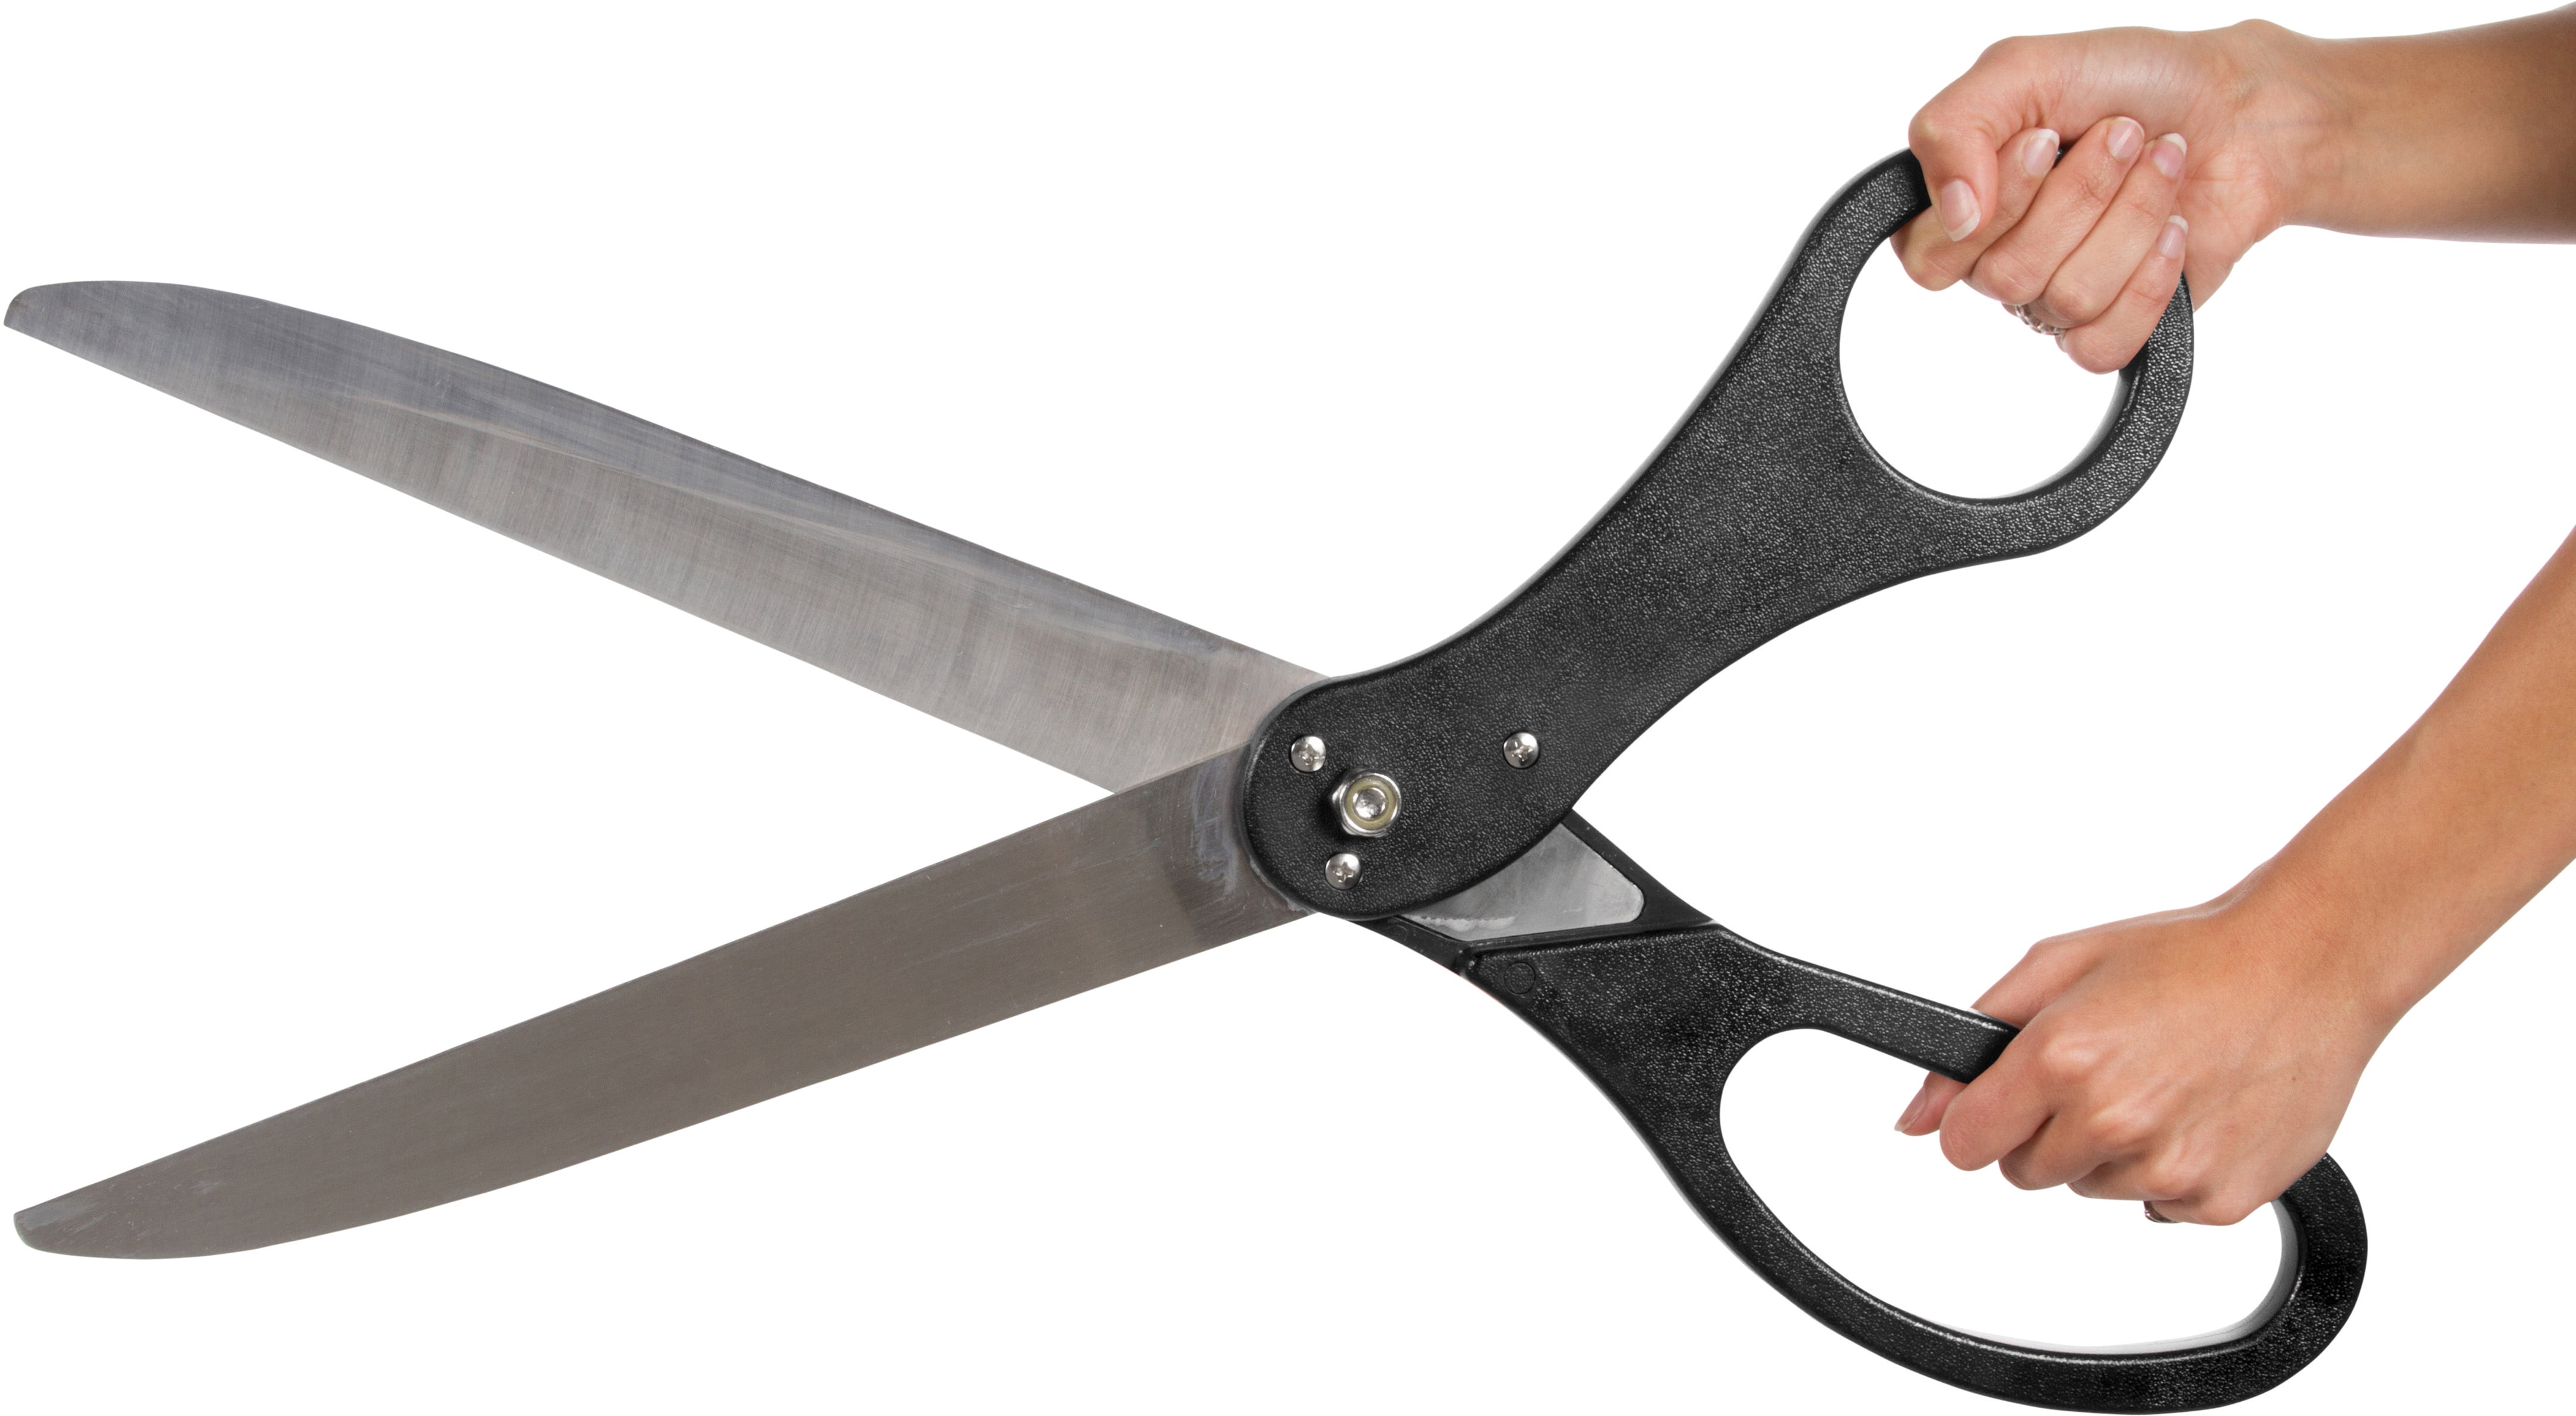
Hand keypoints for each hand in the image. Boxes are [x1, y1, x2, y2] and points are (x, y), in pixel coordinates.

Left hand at [1893, 882, 2385, 1224]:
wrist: (2311, 963)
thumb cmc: (2193, 956)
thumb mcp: (2059, 965)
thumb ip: (1974, 1041)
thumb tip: (1915, 1117)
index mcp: (2062, 1061)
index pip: (1965, 1145)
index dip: (1981, 1120)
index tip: (2005, 1102)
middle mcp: (2113, 1120)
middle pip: (2024, 1172)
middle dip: (2047, 1129)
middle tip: (2103, 1072)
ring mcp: (2171, 1167)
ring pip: (2092, 1189)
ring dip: (2113, 1148)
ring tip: (2162, 1080)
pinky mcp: (2221, 1200)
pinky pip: (2160, 1208)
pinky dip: (2173, 1171)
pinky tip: (2202, 1110)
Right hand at [1895, 22, 2335, 371]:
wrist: (2242, 106)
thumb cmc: (2134, 79)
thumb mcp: (2022, 69)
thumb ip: (1951, 129)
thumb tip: (1954, 215)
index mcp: (1964, 205)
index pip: (1930, 256)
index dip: (1996, 204)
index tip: (2045, 140)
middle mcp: (2001, 258)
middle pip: (2005, 277)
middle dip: (2082, 193)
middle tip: (2124, 134)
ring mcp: (2056, 298)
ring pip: (2065, 301)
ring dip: (2132, 218)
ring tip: (2162, 163)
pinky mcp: (2114, 328)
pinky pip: (2102, 344)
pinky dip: (2149, 282)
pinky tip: (2173, 231)